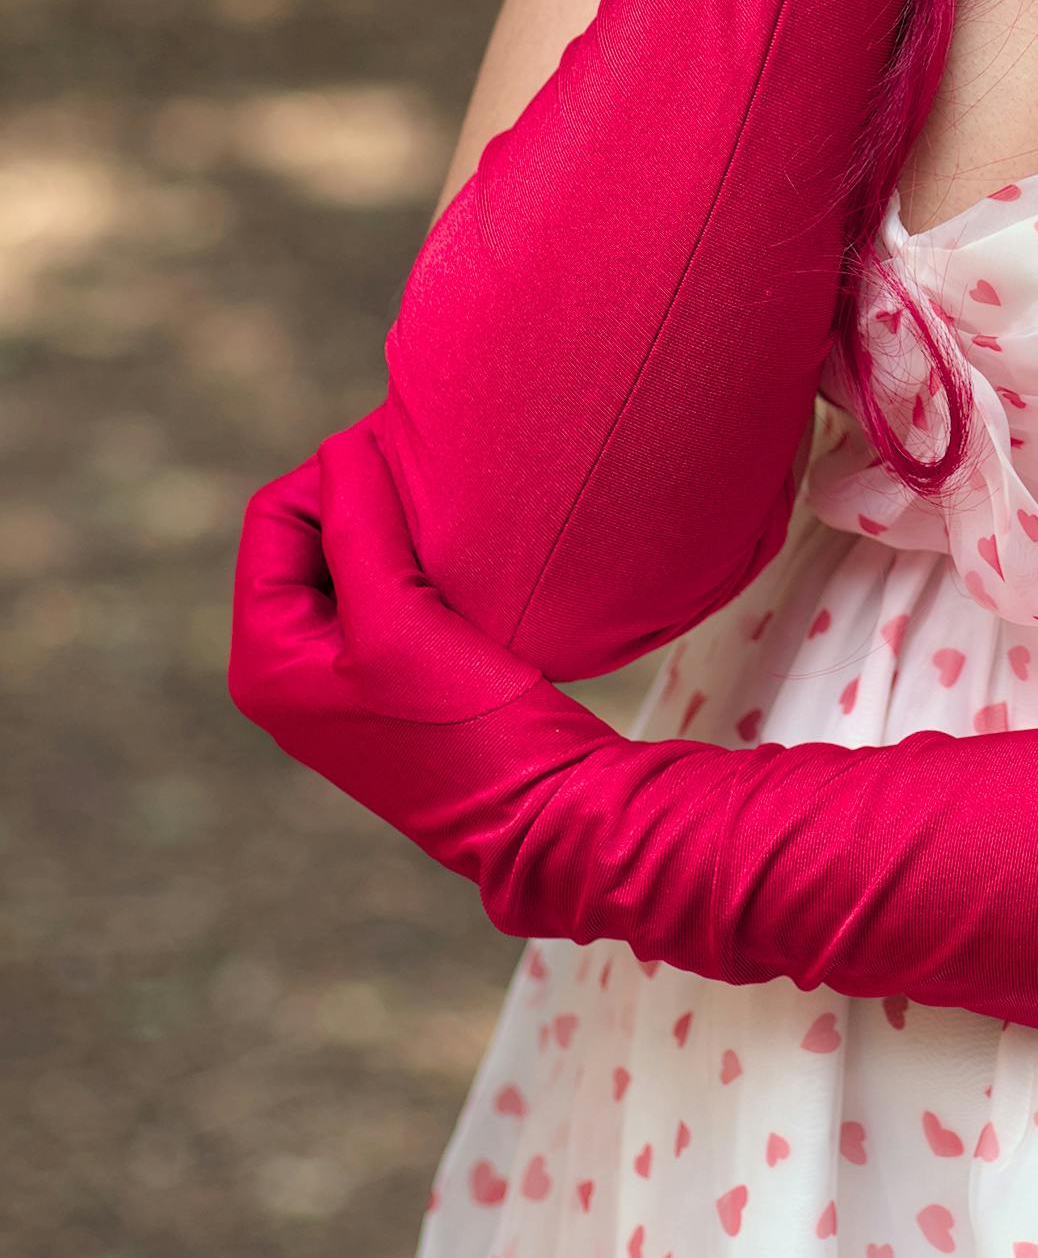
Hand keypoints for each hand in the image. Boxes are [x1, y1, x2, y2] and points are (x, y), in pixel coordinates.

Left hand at [229, 423, 607, 889]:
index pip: (276, 516)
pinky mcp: (395, 688)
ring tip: (457, 524)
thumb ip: (358, 526)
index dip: (339, 475)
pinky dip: (424, 566)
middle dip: (368, 502)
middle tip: (438, 486)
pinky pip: (391, 596)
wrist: (550, 812)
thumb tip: (343, 444)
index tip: (412, 463)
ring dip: (401, 533)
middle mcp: (291, 673)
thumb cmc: (468, 727)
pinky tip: (469, 565)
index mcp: (266, 661)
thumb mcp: (399, 619)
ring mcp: (343, 684)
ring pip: (356, 562)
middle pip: (311, 536)